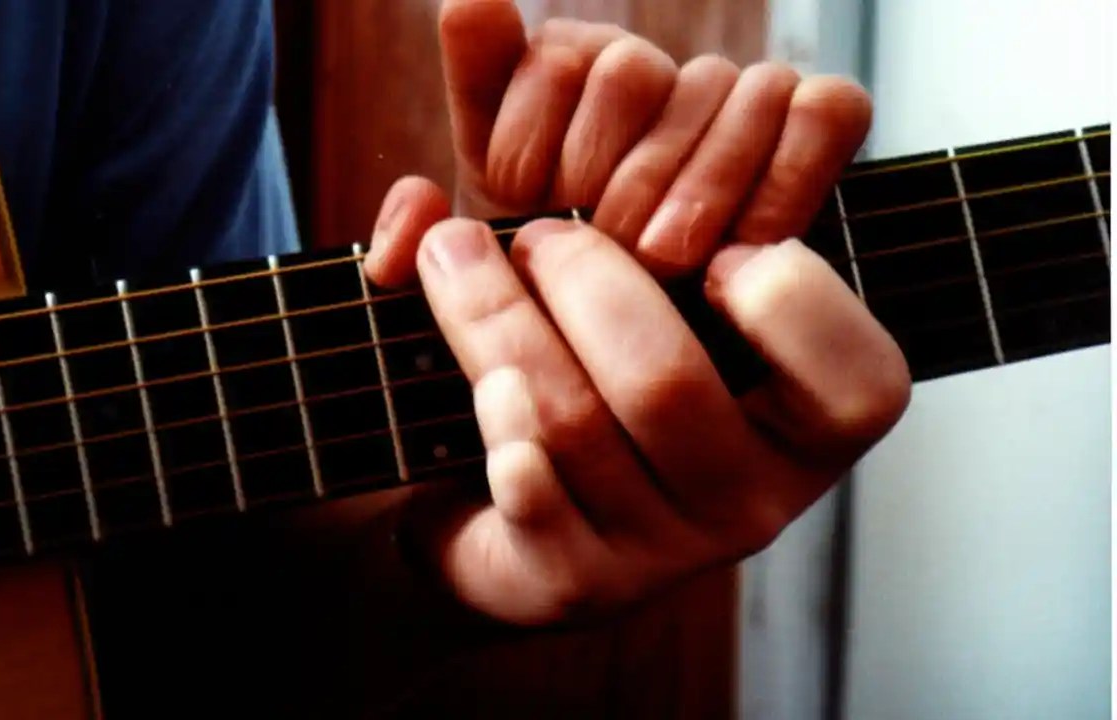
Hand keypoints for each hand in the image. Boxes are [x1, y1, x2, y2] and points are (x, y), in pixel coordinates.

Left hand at [363, 0, 910, 625]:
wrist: (510, 493)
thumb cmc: (580, 333)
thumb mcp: (580, 219)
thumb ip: (536, 115)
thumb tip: (469, 0)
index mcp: (815, 408)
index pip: (856, 361)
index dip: (775, 279)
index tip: (693, 227)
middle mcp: (759, 490)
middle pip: (671, 372)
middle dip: (582, 268)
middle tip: (530, 231)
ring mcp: (663, 545)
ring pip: (581, 418)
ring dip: (497, 316)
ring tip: (457, 260)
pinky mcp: (573, 581)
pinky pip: (534, 498)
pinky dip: (498, 422)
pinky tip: (486, 390)